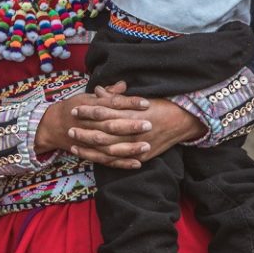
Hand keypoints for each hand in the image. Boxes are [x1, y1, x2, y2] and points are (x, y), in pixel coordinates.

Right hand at [37, 81, 152, 168]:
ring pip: (110, 145)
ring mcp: (89, 141)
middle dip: (130, 126)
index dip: (128, 103)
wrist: (51, 126)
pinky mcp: (91, 153)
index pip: (112, 103)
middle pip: (111, 125)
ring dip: (128, 147)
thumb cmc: (73, 108)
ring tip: (146, 145)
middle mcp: (89, 124)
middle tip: (149, 124)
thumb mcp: (87, 96)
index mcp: (90, 106)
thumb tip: (124, 84)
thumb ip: (107, 93)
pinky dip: (121, 163)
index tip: (146, 103)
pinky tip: (137, 162)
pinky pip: (107, 160)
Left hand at [65, 84, 203, 165]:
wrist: (183, 121)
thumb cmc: (160, 106)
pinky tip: (92, 159)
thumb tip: (97, 90)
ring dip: (90, 149)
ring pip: (109, 150)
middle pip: (104, 132)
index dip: (88, 111)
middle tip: (69, 129)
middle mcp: (134, 130)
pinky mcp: (141, 156)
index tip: (75, 109)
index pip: (105, 111)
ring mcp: (138, 145)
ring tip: (74, 146)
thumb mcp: (139, 97)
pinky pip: (120, 162)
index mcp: (133, 113)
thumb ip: (116, 97)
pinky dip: (105, 161)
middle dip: (85, 132)